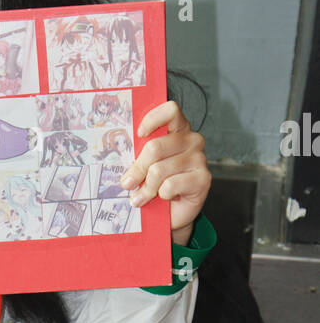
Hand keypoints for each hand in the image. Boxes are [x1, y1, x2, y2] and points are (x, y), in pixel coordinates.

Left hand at [118, 100, 210, 245]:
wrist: (173, 212)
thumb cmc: (156, 183)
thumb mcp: (145, 164)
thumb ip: (138, 153)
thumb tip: (119, 156)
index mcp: (178, 129)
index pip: (170, 110)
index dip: (153, 119)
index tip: (139, 134)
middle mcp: (192, 140)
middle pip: (155, 147)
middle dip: (137, 169)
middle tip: (127, 183)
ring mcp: (200, 158)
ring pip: (160, 170)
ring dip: (146, 188)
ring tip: (141, 197)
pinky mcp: (203, 178)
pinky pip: (170, 185)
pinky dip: (161, 195)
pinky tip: (164, 197)